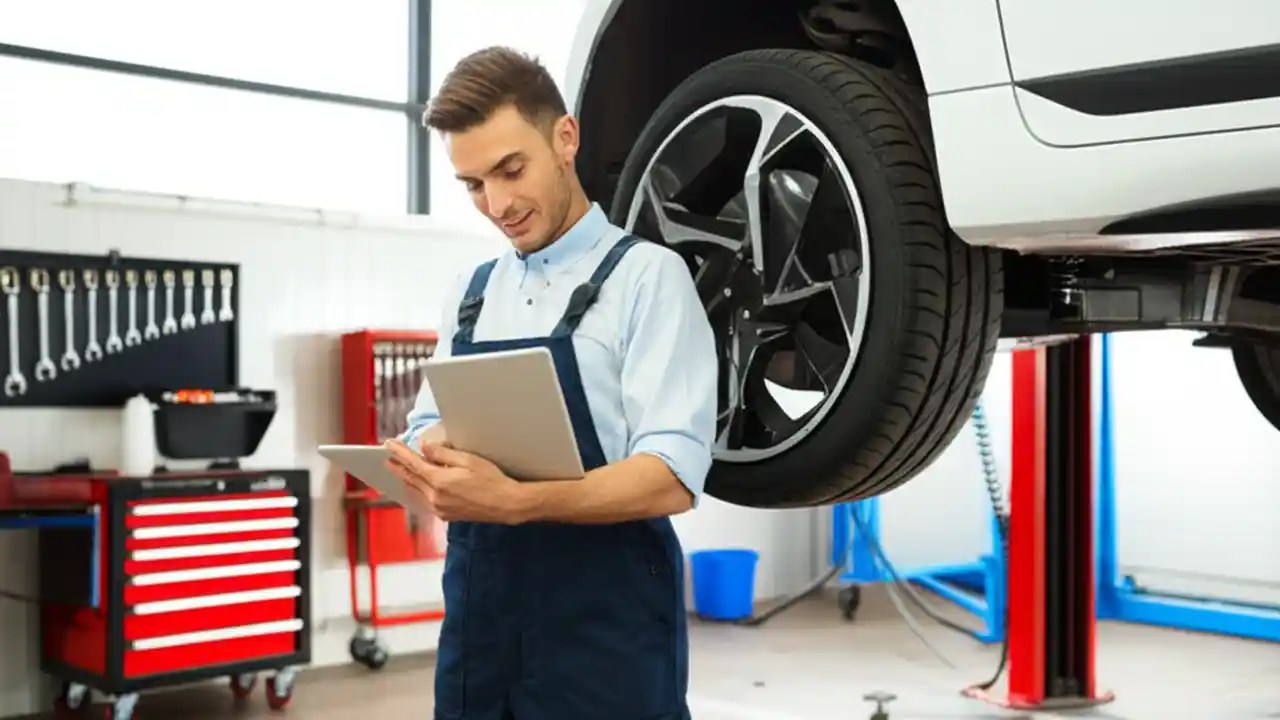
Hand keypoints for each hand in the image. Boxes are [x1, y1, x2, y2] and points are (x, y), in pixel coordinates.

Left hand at [382, 438, 526, 524]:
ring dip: (406, 479)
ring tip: (398, 470)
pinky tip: (417, 486)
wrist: (505, 504)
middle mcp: (435, 497)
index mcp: (440, 481)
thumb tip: (424, 448)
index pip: (413, 464)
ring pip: (416, 491)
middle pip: (411, 478)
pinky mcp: (446, 515)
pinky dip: (418, 490)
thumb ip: (443, 453)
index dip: (399, 453)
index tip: (389, 444)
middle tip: (387, 457)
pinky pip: (425, 500)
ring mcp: (439, 508)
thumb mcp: (468, 460)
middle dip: (398, 466)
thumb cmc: (491, 480)